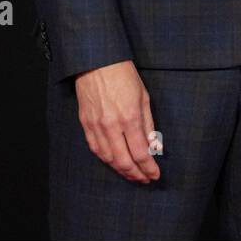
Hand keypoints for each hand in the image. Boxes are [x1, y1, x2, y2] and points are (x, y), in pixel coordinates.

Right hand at [73, 60, 160, 182]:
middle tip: (145, 179)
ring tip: (132, 174)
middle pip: (124, 161)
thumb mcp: (144, 96)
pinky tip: (114, 162)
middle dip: (136, 174)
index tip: (155, 174)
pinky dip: (106, 159)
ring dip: (121, 170)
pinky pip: (96, 149)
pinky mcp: (85, 123)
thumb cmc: (123, 75)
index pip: (141, 153)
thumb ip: (148, 124)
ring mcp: (96, 126)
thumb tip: (153, 146)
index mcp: (130, 117)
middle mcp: (112, 125)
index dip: (149, 168)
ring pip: (108, 159)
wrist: (97, 61)